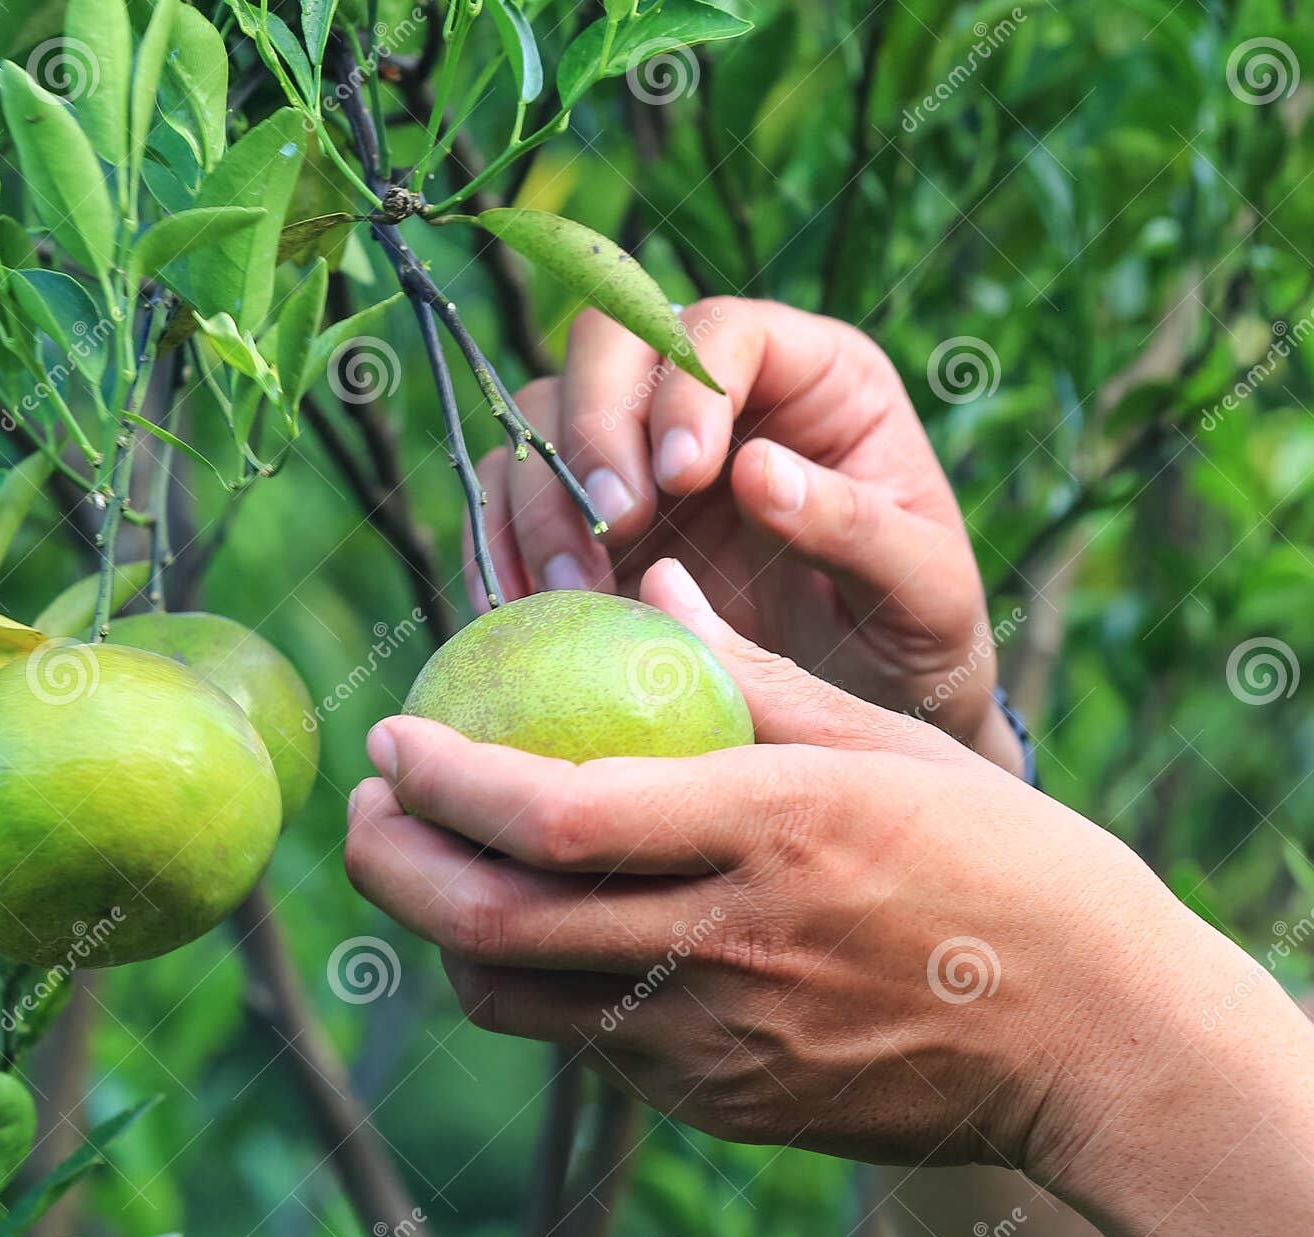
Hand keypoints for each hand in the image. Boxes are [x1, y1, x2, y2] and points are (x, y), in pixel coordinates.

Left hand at [351, 561, 1218, 1175]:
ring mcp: (716, 1044)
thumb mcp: (890, 747)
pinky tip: (549, 932)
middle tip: (365, 812)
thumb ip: (751, 676)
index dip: (443, 779)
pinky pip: (584, 1044)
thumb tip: (646, 594)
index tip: (391, 737)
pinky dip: (537, 984)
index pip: (552, 814)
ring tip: (434, 867)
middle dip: (392, 863)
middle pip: (493, 920)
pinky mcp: (721, 1104)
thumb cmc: (1005, 867)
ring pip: (514, 999)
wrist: (1092, 1042)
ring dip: (445, 930)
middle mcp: (726, 946)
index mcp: (772, 830)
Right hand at [471, 298, 1020, 766]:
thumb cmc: (913, 639)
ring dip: (541, 500)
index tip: (684, 480)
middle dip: (594, 429)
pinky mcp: (586, 525)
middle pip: (608, 344)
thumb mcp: (923, 590)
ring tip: (572, 594)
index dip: (688, 389)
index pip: (721, 330)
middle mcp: (714, 397)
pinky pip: (509, 500)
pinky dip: (499, 547)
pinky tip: (519, 609)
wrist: (867, 720)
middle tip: (615, 529)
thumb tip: (756, 469)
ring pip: (541, 418)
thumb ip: (856, 527)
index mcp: (814, 379)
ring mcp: (637, 455)